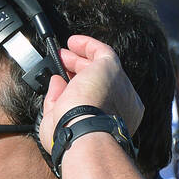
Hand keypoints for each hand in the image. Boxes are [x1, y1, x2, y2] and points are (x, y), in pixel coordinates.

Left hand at [39, 35, 143, 154]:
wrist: (82, 132)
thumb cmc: (71, 135)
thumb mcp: (57, 122)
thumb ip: (56, 101)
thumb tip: (56, 82)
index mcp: (113, 119)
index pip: (99, 99)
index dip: (81, 90)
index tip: (65, 85)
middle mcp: (122, 102)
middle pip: (100, 81)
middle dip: (79, 72)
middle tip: (61, 67)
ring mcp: (119, 84)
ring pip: (100, 66)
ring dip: (80, 58)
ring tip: (62, 53)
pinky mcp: (112, 68)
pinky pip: (102, 51)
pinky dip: (87, 45)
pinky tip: (73, 43)